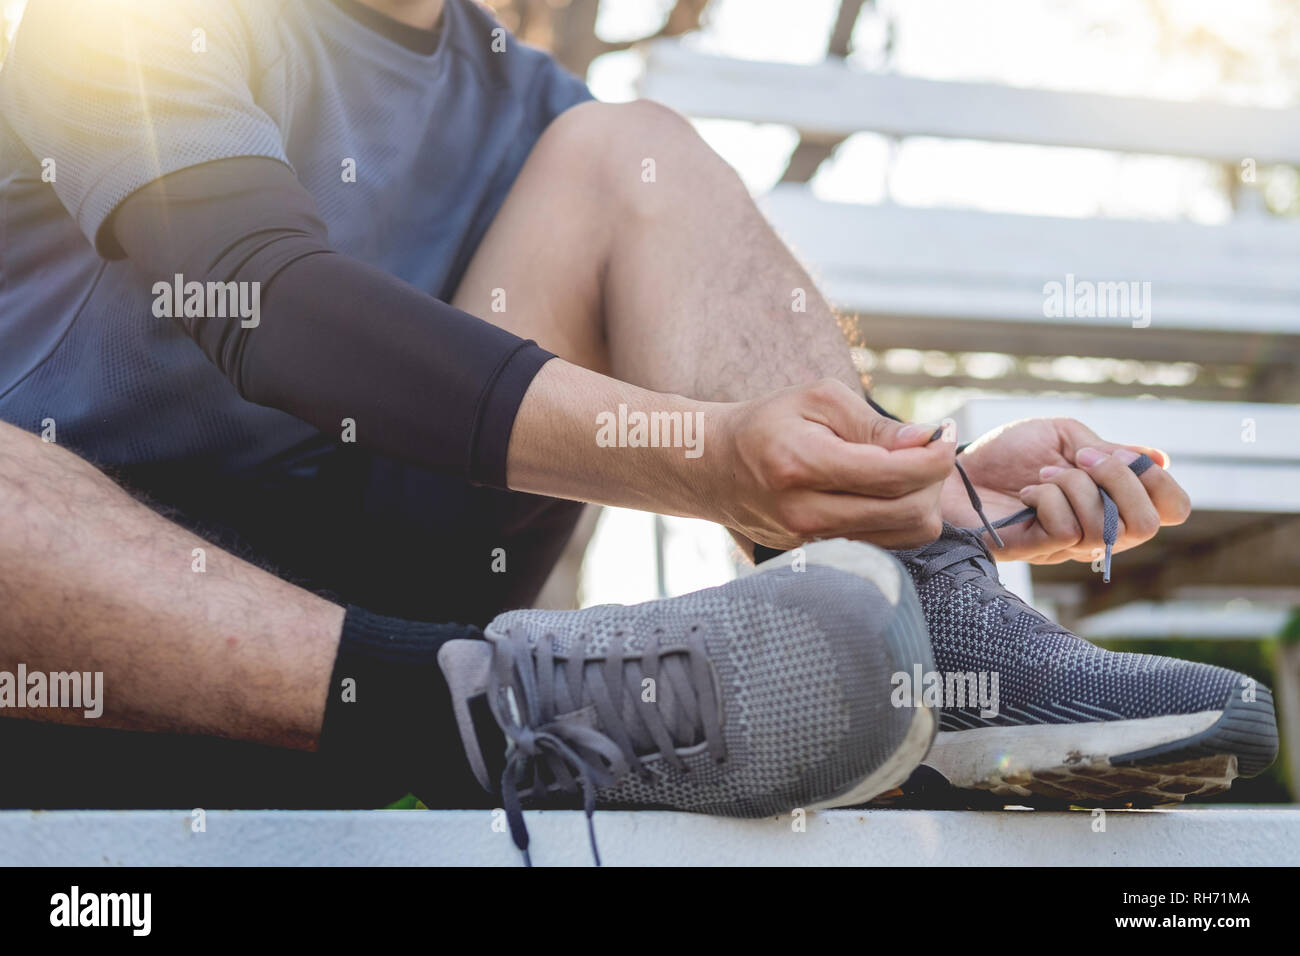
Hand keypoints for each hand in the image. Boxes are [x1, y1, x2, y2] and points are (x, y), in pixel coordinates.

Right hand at [716, 379, 954, 549]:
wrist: (712, 466)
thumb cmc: (767, 424)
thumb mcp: (817, 400)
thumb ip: (873, 423)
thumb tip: (925, 441)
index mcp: (802, 464)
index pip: (894, 475)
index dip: (935, 456)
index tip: (945, 434)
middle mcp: (805, 512)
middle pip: (908, 512)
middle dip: (934, 478)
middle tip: (929, 448)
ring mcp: (810, 541)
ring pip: (903, 535)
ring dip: (921, 500)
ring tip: (907, 468)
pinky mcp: (817, 554)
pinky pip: (884, 543)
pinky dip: (899, 516)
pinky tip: (887, 489)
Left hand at [941, 417, 1190, 563]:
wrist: (956, 469)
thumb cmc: (1006, 454)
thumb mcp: (1064, 437)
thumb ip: (1109, 449)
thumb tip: (1159, 458)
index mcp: (1112, 499)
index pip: (1171, 510)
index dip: (1164, 485)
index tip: (1129, 457)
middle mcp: (1098, 528)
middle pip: (1147, 524)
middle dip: (1119, 480)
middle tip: (1083, 459)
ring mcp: (1069, 544)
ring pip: (1104, 525)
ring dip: (1072, 484)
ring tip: (1042, 474)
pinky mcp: (1039, 550)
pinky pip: (1067, 529)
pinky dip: (1048, 498)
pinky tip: (1027, 492)